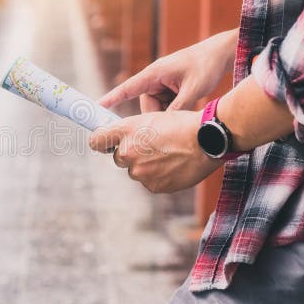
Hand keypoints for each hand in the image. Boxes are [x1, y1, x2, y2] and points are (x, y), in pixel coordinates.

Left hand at [89, 111, 222, 192]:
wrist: (208, 141)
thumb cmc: (183, 125)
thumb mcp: (153, 118)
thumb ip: (133, 131)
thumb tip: (122, 140)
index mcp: (126, 131)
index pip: (96, 141)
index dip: (101, 142)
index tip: (105, 143)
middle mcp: (128, 152)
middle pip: (119, 158)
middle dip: (131, 154)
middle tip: (152, 146)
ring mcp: (140, 172)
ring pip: (136, 170)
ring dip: (147, 165)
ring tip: (169, 155)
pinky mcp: (153, 186)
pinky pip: (150, 182)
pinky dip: (159, 176)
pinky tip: (174, 165)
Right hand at [99, 28, 237, 111]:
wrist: (220, 53)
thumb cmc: (206, 65)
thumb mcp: (194, 89)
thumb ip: (178, 108)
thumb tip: (166, 126)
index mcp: (155, 73)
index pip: (128, 88)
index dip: (112, 98)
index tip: (97, 107)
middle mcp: (155, 78)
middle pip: (147, 106)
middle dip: (161, 115)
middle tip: (181, 116)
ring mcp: (162, 84)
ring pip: (158, 108)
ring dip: (172, 112)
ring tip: (190, 104)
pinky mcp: (170, 88)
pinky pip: (166, 105)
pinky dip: (176, 109)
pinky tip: (191, 103)